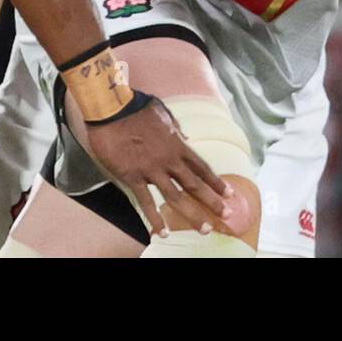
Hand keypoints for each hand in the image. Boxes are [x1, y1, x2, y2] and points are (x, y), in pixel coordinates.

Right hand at [85, 95, 232, 236]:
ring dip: (192, 215)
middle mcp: (169, 160)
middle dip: (213, 202)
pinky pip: (146, 202)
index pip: (202, 167)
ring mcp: (152, 170)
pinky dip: (155, 219)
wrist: (111, 109)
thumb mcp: (162, 113)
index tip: (229, 193)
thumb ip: (176, 128)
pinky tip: (162, 233)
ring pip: (176, 197)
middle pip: (195, 185)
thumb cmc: (136, 108)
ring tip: (204, 230)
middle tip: (227, 215)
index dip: (216, 182)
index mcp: (177, 144)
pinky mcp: (133, 177)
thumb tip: (186, 138)